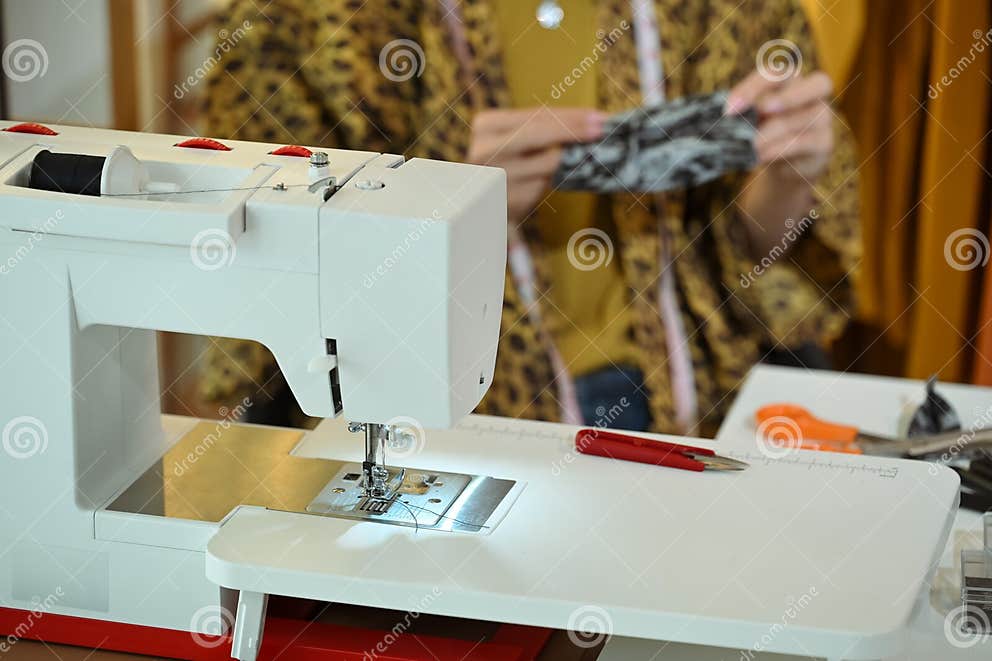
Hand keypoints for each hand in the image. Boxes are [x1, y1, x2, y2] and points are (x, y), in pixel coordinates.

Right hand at [466, 107, 605, 224]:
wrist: (477, 200)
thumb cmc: (503, 162)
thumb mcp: (513, 139)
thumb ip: (542, 129)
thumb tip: (591, 120)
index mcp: (486, 125)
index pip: (537, 115)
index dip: (570, 115)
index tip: (598, 115)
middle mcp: (485, 149)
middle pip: (541, 133)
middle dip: (575, 129)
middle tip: (602, 128)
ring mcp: (496, 177)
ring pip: (548, 161)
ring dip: (573, 156)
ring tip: (592, 150)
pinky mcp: (508, 200)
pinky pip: (544, 185)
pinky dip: (556, 179)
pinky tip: (561, 175)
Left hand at [726, 70, 834, 181]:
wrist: (785, 166)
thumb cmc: (766, 134)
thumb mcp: (753, 120)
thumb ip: (746, 113)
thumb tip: (728, 115)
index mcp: (791, 82)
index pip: (777, 73)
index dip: (753, 87)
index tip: (729, 109)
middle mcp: (813, 95)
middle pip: (819, 83)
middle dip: (789, 96)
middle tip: (763, 110)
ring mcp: (823, 118)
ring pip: (801, 119)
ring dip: (771, 132)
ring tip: (750, 144)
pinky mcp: (824, 143)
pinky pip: (803, 142)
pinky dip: (779, 148)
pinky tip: (761, 155)